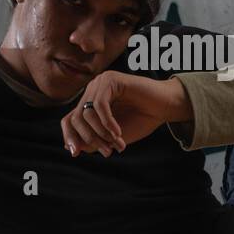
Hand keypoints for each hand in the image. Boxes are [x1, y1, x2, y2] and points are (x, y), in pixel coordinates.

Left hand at [60, 70, 189, 156]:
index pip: (69, 119)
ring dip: (101, 132)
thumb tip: (73, 148)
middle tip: (107, 152)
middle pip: (76, 118)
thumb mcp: (113, 137)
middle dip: (89, 138)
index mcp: (90, 102)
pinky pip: (100, 105)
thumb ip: (94, 140)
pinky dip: (107, 122)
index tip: (75, 154)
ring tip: (116, 143)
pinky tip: (118, 133)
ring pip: (87, 113)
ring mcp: (100, 83)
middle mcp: (92, 90)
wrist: (164, 107)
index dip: (69, 136)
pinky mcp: (111, 80)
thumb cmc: (141, 120)